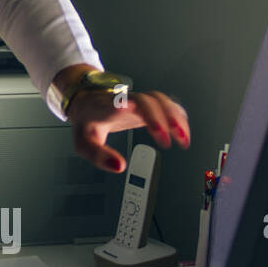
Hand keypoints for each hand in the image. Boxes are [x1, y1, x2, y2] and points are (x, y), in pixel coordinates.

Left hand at [67, 88, 190, 172]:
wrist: (89, 104)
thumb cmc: (88, 123)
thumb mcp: (84, 143)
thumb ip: (98, 156)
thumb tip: (119, 166)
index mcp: (101, 109)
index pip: (110, 105)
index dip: (118, 105)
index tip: (127, 107)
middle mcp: (121, 100)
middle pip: (142, 101)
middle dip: (156, 118)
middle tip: (165, 139)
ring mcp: (136, 100)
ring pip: (158, 100)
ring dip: (173, 116)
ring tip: (182, 138)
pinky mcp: (147, 104)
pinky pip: (166, 104)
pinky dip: (177, 116)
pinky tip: (183, 131)